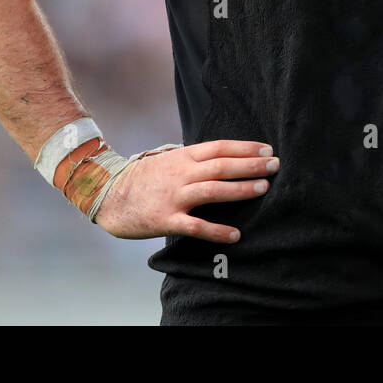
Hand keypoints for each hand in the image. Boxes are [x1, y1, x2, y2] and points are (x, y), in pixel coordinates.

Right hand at [94, 139, 278, 240]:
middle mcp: (181, 174)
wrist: (107, 195)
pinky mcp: (166, 219)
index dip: (244, 147)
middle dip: (250, 165)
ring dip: (240, 189)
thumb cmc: (143, 178)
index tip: (267, 149)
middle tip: (275, 165)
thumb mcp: (168, 160)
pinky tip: (235, 235)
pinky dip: (217, 230)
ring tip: (263, 189)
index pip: (219, 147)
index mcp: (183, 157)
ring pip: (213, 190)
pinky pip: (196, 226)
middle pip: (221, 165)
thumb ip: (193, 159)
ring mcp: (174, 196)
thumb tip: (223, 157)